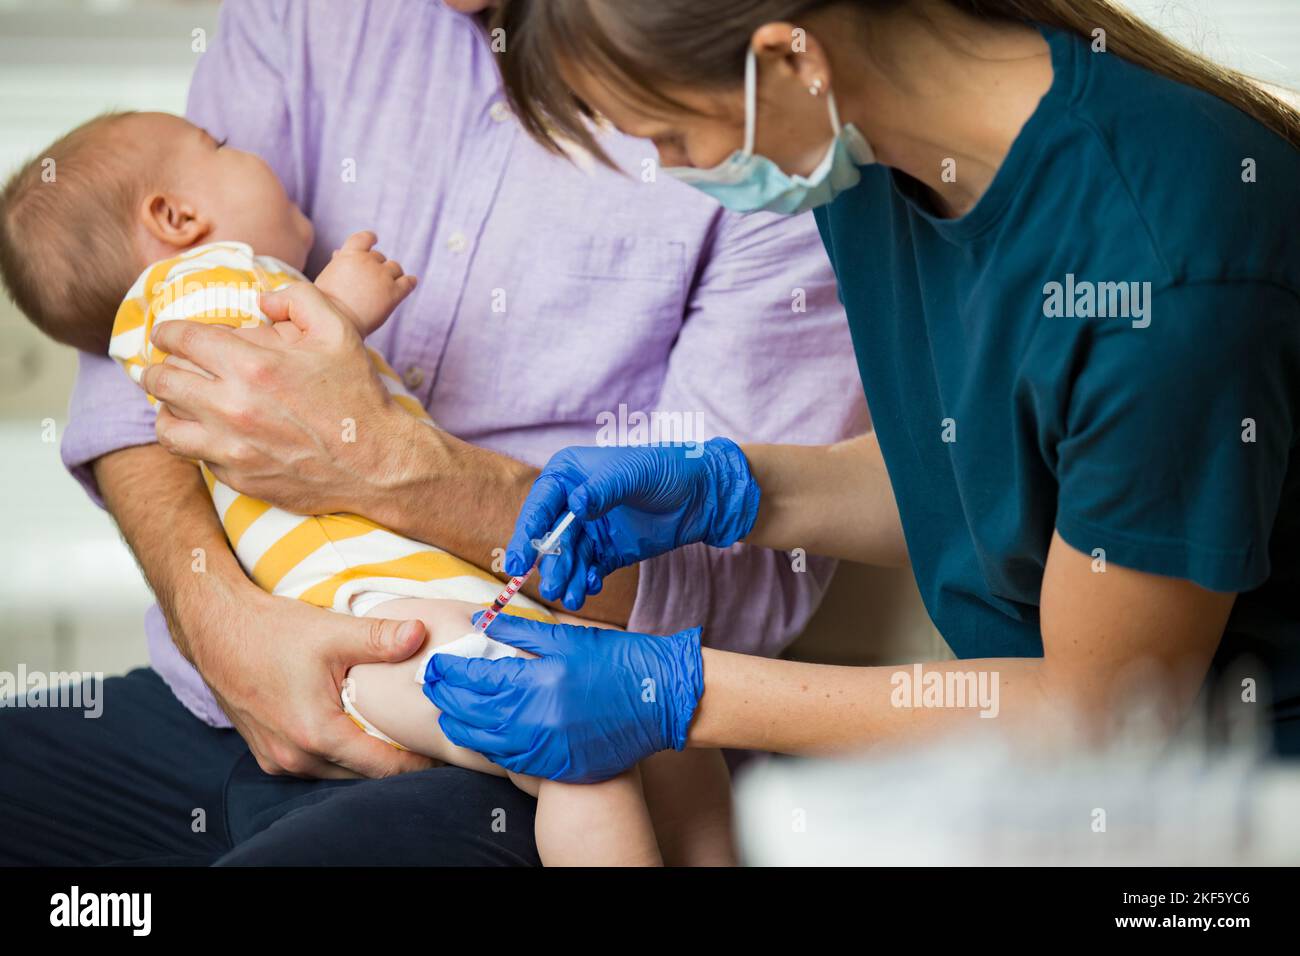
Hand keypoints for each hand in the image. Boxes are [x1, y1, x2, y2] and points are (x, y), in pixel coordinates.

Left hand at [141, 281, 418, 513]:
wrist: (377, 463)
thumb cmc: (357, 397)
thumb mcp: (339, 331)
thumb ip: (297, 299)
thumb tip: (262, 300)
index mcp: (252, 366)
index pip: (180, 340)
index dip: (167, 332)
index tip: (168, 334)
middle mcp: (233, 407)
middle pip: (162, 381)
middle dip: (159, 368)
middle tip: (169, 366)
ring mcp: (231, 447)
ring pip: (166, 425)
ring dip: (168, 408)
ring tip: (181, 402)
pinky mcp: (236, 476)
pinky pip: (195, 455)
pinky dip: (196, 440)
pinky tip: (213, 431)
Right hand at [186, 580, 434, 777]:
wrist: (215, 629)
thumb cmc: (269, 631)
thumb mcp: (332, 632)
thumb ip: (381, 638)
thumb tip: (422, 635)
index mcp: (315, 734)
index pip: (382, 767)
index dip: (418, 763)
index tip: (444, 753)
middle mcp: (294, 757)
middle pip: (362, 774)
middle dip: (395, 761)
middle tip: (426, 741)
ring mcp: (278, 760)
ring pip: (338, 772)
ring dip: (365, 758)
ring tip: (397, 735)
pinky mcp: (268, 754)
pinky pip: (316, 764)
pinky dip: (339, 753)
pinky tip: (357, 729)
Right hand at [314, 230, 417, 336]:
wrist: (336, 323)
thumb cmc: (326, 303)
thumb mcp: (327, 276)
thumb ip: (338, 263)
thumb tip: (339, 253)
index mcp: (350, 254)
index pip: (365, 237)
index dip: (370, 238)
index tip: (373, 240)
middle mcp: (368, 261)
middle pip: (379, 257)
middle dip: (376, 266)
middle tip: (371, 280)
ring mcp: (383, 276)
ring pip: (396, 268)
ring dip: (392, 274)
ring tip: (387, 285)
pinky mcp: (394, 293)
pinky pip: (409, 282)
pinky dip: (410, 281)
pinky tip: (410, 283)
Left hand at [423, 613, 703, 781]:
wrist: (663, 698)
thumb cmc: (618, 661)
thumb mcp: (568, 638)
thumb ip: (519, 632)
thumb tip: (479, 621)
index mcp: (536, 682)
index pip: (474, 678)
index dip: (449, 671)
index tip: (435, 664)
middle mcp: (535, 720)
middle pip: (470, 712)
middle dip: (445, 697)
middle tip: (432, 685)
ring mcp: (546, 748)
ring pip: (484, 742)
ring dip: (460, 726)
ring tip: (447, 713)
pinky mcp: (559, 766)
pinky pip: (511, 762)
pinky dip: (490, 748)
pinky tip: (482, 737)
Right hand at [505, 438, 759, 609]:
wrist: (702, 495)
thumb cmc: (666, 469)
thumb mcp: (633, 474)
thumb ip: (603, 490)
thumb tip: (575, 507)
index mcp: (568, 475)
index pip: (540, 506)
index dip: (527, 532)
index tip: (519, 560)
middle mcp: (571, 504)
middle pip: (549, 538)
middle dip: (551, 563)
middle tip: (553, 586)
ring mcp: (588, 530)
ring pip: (567, 559)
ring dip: (567, 578)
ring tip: (573, 596)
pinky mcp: (605, 552)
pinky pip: (588, 570)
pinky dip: (586, 581)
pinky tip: (590, 589)